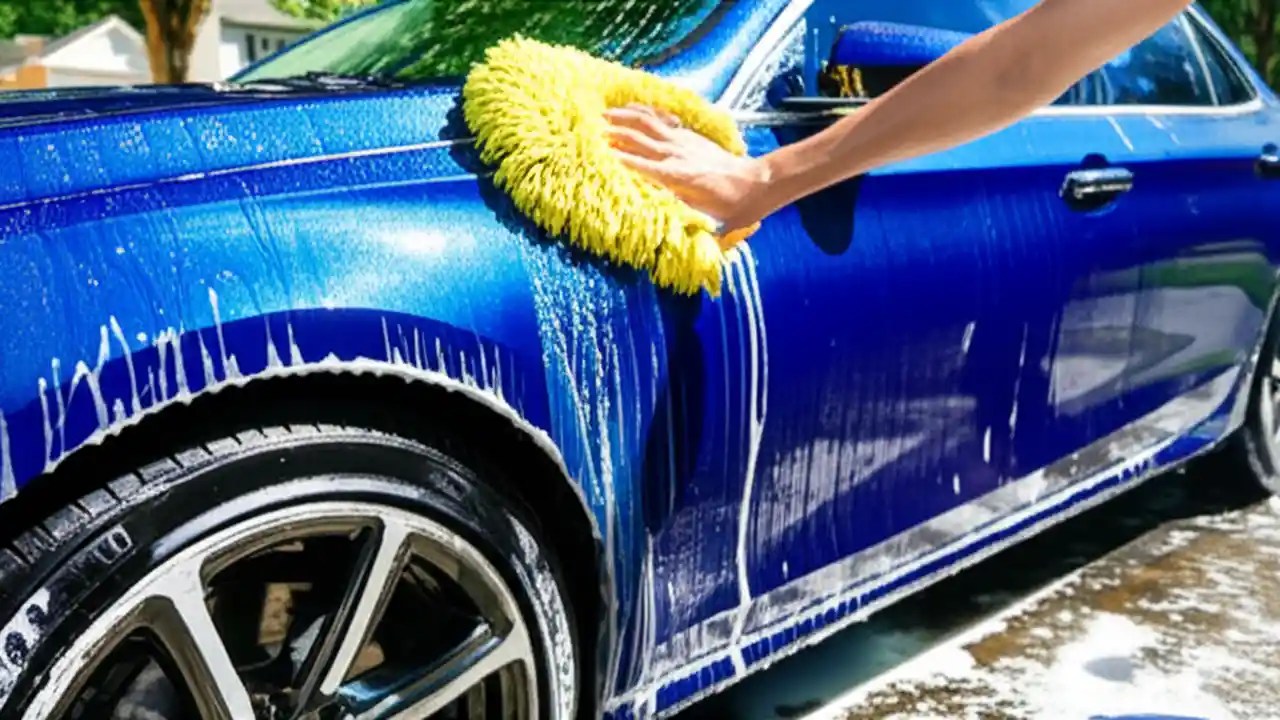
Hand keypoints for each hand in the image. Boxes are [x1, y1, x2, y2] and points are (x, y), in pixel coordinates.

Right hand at [604, 104, 768, 249]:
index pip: (637, 164)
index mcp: (674, 176)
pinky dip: (645, 111)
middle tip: (591, 129)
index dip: (615, 157)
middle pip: (636, 137)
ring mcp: (682, 142)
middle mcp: (675, 154)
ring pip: (647, 122)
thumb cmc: (726, 208)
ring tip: (604, 113)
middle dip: (613, 132)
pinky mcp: (688, 136)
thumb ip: (672, 211)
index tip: (596, 153)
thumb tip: (649, 211)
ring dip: (625, 116)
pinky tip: (632, 107)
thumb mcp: (698, 217)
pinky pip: (661, 119)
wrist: (752, 186)